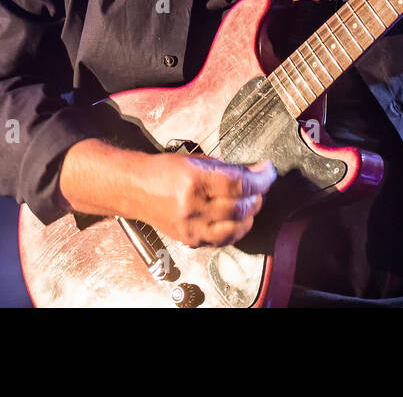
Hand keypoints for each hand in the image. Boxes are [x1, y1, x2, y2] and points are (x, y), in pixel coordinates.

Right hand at [139, 153, 276, 248]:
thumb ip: (224, 168)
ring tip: (251, 203)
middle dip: (257, 196)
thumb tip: (252, 173)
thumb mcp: (194, 160)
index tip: (267, 172)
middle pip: (240, 207)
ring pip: (234, 228)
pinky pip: (221, 241)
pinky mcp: (189, 239)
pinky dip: (236, 231)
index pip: (239, 184)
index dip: (261, 179)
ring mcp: (191, 227)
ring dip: (250, 215)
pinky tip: (239, 220)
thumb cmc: (162, 171)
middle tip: (260, 186)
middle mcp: (193, 207)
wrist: (134, 189)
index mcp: (195, 181)